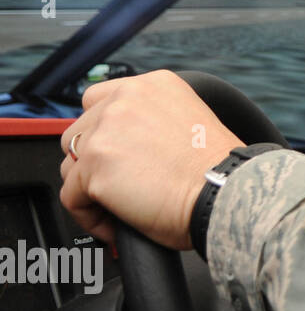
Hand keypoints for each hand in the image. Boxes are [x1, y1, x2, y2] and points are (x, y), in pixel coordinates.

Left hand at [58, 70, 242, 250]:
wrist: (227, 193)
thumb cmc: (220, 170)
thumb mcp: (191, 121)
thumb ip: (154, 119)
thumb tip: (129, 145)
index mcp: (154, 85)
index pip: (100, 99)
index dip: (104, 131)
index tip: (118, 153)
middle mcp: (126, 99)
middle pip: (80, 131)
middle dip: (94, 161)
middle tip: (121, 185)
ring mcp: (106, 132)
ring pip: (71, 165)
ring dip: (89, 188)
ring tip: (119, 208)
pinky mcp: (94, 168)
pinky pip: (72, 198)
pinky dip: (90, 217)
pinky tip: (117, 225)